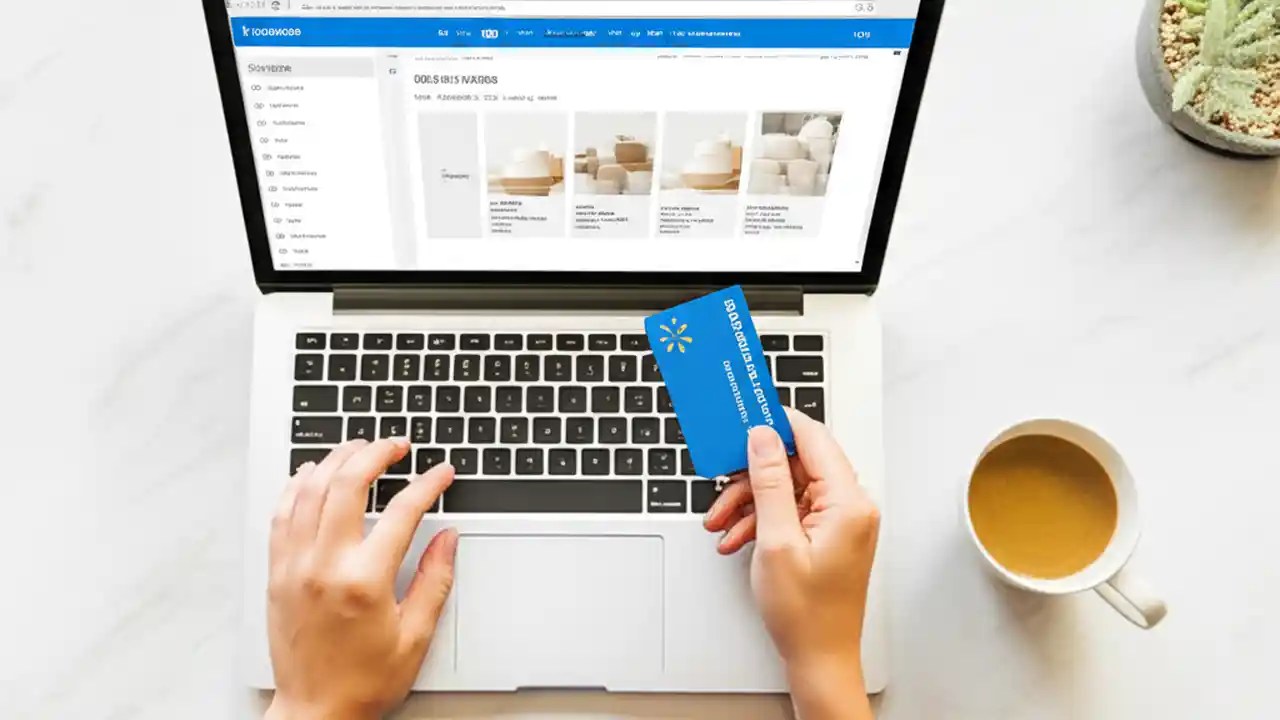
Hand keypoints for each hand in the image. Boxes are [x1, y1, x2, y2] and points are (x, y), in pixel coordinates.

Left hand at [266, 438, 456, 719]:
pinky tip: (311, 474)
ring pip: (308, 490)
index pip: (402, 512)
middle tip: (396, 445)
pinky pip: (281, 514)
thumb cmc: (363, 681)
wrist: (315, 712)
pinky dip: (296, 485)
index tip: (441, 473)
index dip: (428, 485)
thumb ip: (435, 580)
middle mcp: (324, 566)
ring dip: (335, 460)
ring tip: (358, 448)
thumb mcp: (415, 636)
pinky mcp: (276, 573)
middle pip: (347, 483)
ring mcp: (294, 566)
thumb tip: (448, 538)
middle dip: (376, 453)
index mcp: (364, 582)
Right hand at [704, 411, 879, 719]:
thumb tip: (763, 439)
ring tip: (722, 523)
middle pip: (796, 464)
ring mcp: (840, 521)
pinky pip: (790, 510)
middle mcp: (851, 506)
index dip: (776, 423)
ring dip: (750, 501)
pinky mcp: (828, 534)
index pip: (813, 438)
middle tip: (722, 484)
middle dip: (753, 475)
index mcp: (848, 503)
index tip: (747, 415)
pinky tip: (738, 536)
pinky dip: (761, 519)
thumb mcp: (776, 541)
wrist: (819, 658)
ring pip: (788, 487)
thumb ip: (771, 482)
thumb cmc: (807, 614)